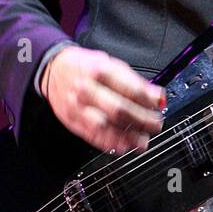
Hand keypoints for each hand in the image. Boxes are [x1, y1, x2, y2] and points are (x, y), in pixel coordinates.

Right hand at [41, 45, 166, 153]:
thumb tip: (158, 97)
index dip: (148, 102)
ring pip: (105, 127)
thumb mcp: (112, 65)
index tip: (159, 107)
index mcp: (99, 71)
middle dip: (141, 121)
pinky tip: (124, 146)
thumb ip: (136, 82)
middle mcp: (86, 89)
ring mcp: (77, 107)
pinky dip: (110, 144)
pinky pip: (93, 136)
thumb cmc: (86, 67)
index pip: (129, 89)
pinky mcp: (72, 121)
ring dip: (127, 137)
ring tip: (143, 141)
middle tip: (155, 125)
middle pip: (119, 110)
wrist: (53, 70)